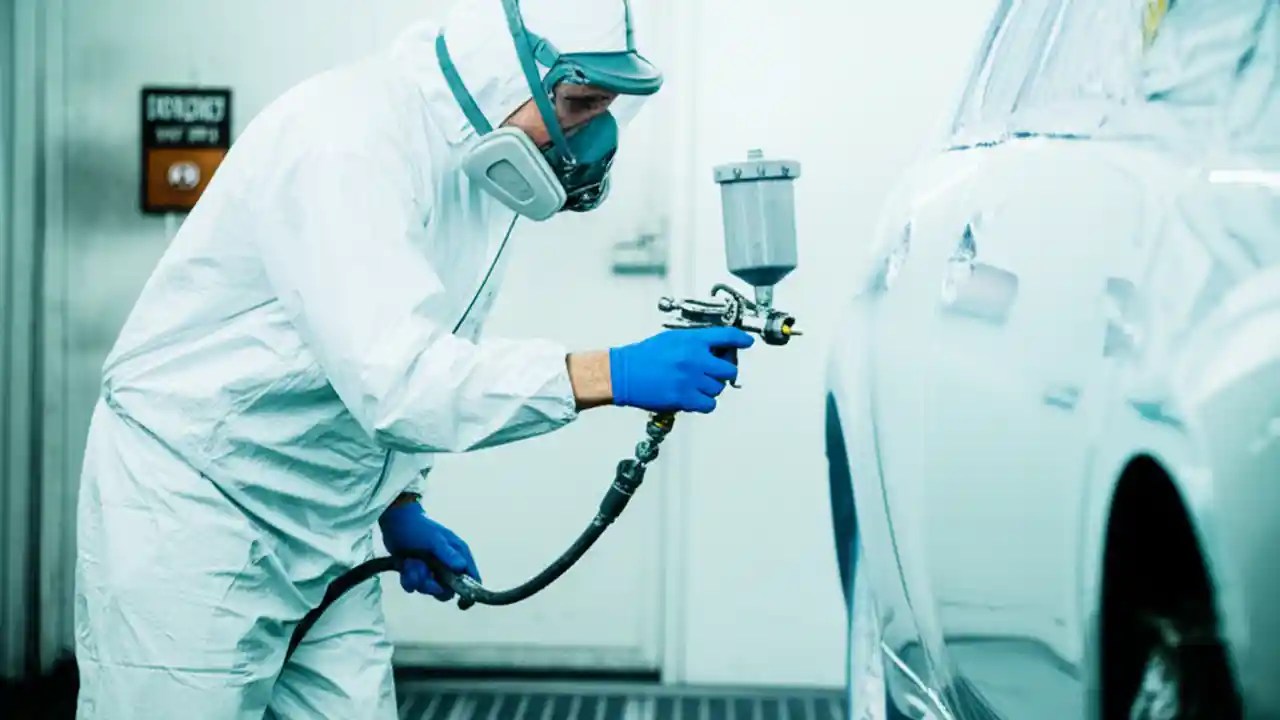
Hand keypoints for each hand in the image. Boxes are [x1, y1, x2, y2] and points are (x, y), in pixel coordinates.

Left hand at [378, 502, 480, 599]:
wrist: (395, 523)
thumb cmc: (420, 528)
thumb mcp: (435, 540)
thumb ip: (448, 554)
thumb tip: (462, 567)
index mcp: (459, 556)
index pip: (473, 579)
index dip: (470, 593)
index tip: (461, 603)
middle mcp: (448, 565)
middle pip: (448, 590)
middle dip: (433, 585)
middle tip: (426, 573)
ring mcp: (432, 570)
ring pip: (428, 589)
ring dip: (417, 579)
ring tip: (411, 563)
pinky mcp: (418, 573)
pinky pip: (414, 587)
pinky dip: (407, 578)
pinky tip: (404, 565)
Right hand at [609, 327, 754, 413]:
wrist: (624, 373)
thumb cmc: (643, 356)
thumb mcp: (671, 339)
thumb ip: (694, 342)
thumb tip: (713, 348)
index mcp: (692, 340)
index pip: (726, 336)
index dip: (740, 339)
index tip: (747, 342)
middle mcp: (695, 359)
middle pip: (729, 369)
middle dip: (724, 372)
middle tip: (715, 372)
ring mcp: (691, 379)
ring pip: (719, 388)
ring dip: (712, 389)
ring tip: (698, 386)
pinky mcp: (684, 398)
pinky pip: (709, 405)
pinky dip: (705, 403)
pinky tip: (695, 398)